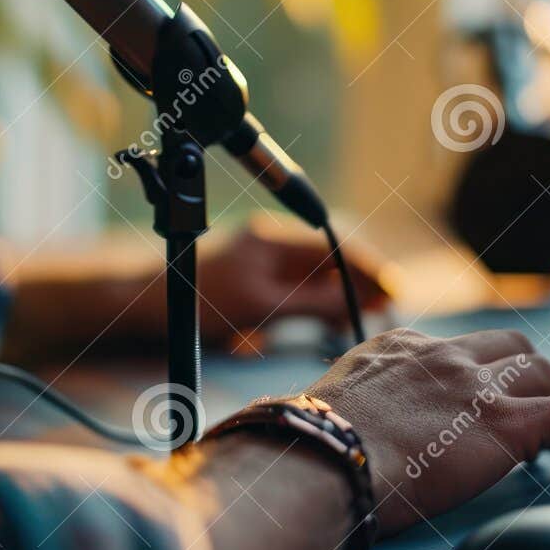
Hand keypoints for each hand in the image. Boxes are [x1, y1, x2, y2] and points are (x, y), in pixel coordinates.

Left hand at [196, 218, 391, 349]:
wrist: (157, 301)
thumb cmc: (202, 301)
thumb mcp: (261, 307)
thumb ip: (309, 302)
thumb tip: (352, 301)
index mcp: (273, 238)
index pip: (334, 246)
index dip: (367, 268)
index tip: (392, 290)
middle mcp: (273, 238)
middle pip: (331, 255)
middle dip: (361, 279)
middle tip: (387, 305)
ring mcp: (266, 253)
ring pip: (319, 268)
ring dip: (344, 288)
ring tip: (368, 310)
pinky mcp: (260, 269)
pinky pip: (302, 278)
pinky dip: (323, 293)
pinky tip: (335, 311)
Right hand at [302, 328, 549, 536]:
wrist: (319, 460)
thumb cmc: (306, 454)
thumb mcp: (321, 416)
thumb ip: (341, 417)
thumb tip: (326, 441)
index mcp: (394, 351)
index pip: (449, 352)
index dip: (471, 376)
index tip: (473, 401)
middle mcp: (441, 356)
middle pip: (506, 349)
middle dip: (528, 373)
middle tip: (539, 406)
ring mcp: (477, 387)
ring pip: (543, 374)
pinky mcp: (509, 423)